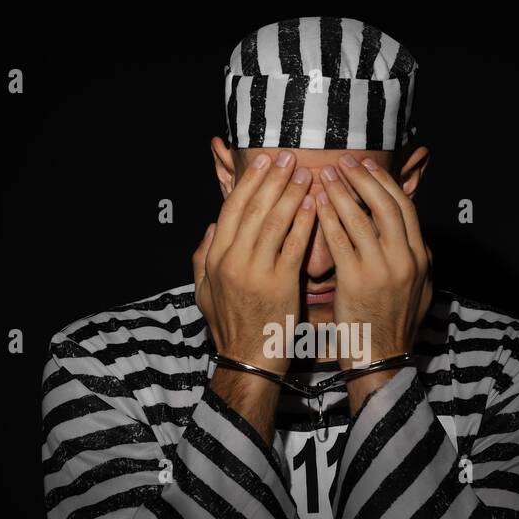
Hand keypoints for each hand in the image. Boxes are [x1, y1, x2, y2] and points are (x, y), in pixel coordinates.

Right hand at [192, 151, 317, 374]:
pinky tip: (316, 205)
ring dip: (292, 194)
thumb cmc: (230, 327)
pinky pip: (294, 245)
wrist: (248, 362)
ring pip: (275, 221)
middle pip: (254, 209)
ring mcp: (256, 272)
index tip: (263, 163)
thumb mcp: (203, 293)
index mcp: (215, 259)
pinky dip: (305, 222)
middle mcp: (233, 261)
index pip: (231, 209)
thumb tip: (211, 227)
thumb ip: (202, 258)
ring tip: (305, 173)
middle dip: (273, 179)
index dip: (248, 183)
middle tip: (289, 157)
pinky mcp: (280, 285)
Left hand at [312, 154, 432, 370]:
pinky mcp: (356, 281)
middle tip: (342, 161)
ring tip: (323, 176)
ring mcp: (382, 269)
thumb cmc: (393, 326)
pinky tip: (313, 206)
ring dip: (340, 193)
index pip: (405, 207)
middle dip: (362, 178)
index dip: (385, 183)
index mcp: (420, 257)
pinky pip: (339, 240)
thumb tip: (415, 237)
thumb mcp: (419, 290)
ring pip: (360, 218)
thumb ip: (417, 261)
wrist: (381, 359)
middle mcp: (405, 258)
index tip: (367, 167)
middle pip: (385, 204)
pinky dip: (326, 219)